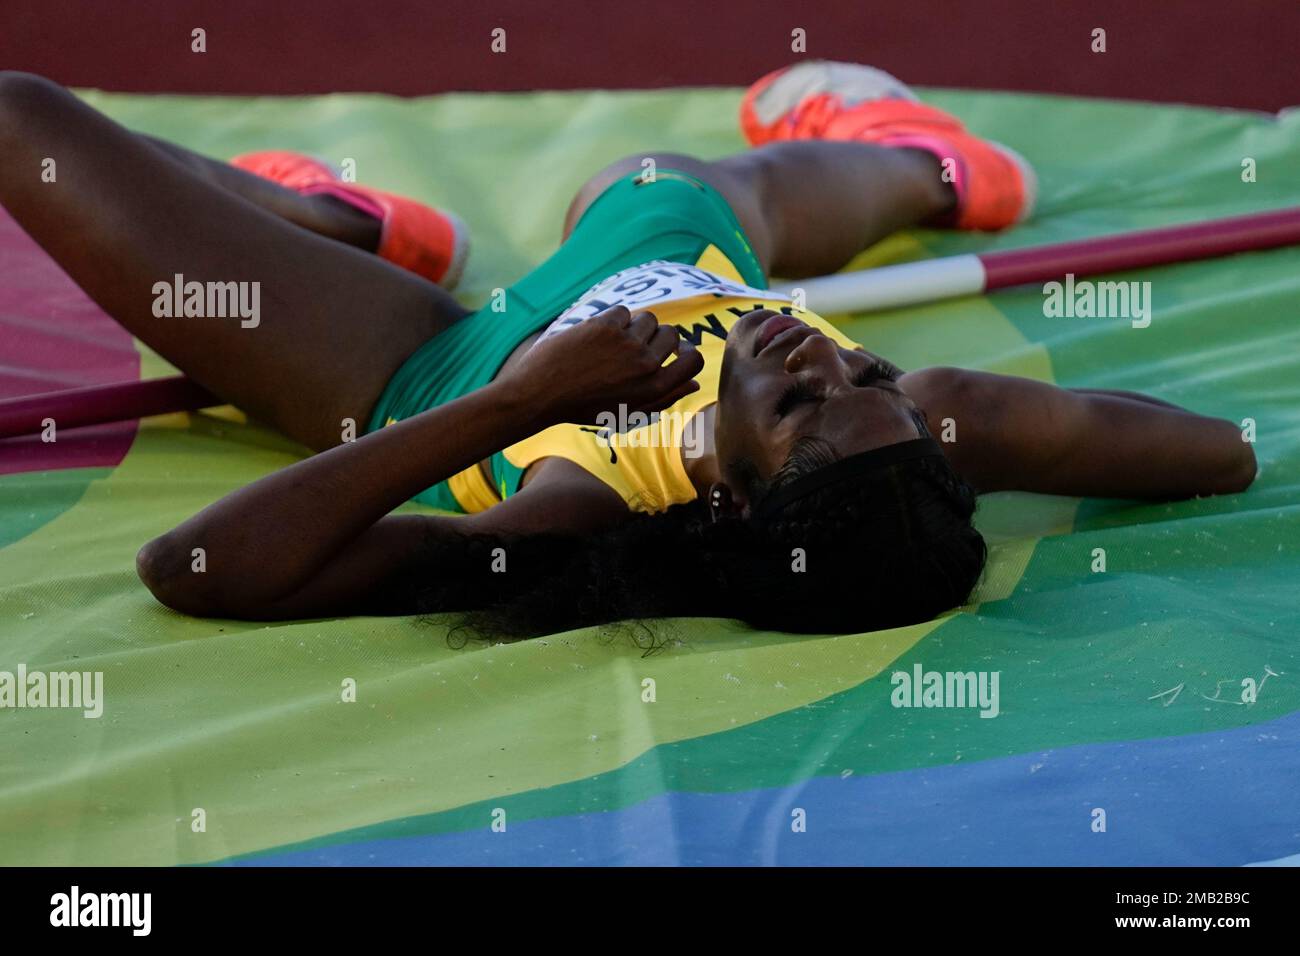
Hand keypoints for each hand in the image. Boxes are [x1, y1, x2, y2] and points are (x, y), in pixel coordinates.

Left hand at [499, 306, 704, 424]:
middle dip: (655, 338)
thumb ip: (664, 398)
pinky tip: (595, 336)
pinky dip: (612, 320)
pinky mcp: (606, 326)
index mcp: (656, 389)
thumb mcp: (629, 413)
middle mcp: (647, 365)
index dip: (687, 353)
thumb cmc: (584, 406)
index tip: (672, 353)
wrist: (541, 394)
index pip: (694, 361)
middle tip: (631, 349)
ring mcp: (627, 344)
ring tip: (612, 343)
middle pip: (672, 334)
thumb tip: (694, 383)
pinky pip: (623, 311)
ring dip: (634, 327)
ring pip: (648, 319)